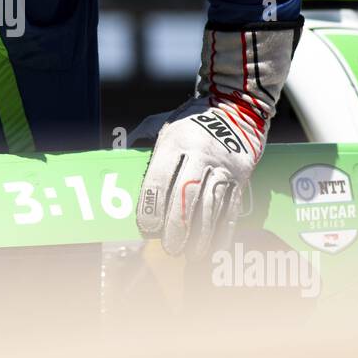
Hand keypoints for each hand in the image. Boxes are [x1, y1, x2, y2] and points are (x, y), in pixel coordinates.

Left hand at [134, 22, 300, 257]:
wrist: (236, 104)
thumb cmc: (191, 118)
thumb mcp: (162, 122)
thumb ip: (139, 140)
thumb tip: (116, 156)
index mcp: (176, 141)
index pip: (160, 177)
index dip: (152, 205)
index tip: (147, 227)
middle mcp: (201, 154)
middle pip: (187, 195)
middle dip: (177, 225)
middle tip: (169, 247)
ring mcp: (223, 165)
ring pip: (212, 205)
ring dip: (201, 234)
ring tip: (191, 253)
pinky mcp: (241, 174)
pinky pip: (233, 206)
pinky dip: (224, 229)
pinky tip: (214, 245)